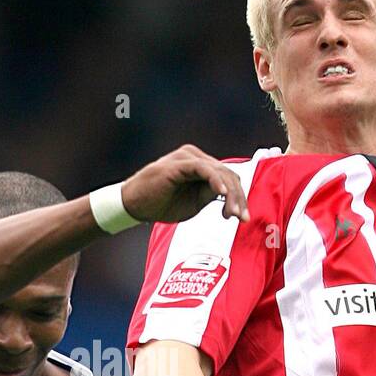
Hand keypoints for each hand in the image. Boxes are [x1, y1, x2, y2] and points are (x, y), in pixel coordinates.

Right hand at [121, 144, 249, 225]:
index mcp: (200, 165)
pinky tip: (223, 194)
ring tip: (233, 214)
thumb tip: (230, 194)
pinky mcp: (179, 163)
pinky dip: (215, 181)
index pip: (228, 177)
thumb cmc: (160, 204)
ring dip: (231, 194)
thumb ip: (210, 195)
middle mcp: (196, 157)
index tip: (241, 218)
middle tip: (242, 218)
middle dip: (238, 197)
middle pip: (227, 174)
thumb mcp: (193, 203)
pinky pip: (204, 169)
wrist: (133, 205)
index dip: (239, 197)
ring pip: (219, 172)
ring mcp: (188, 157)